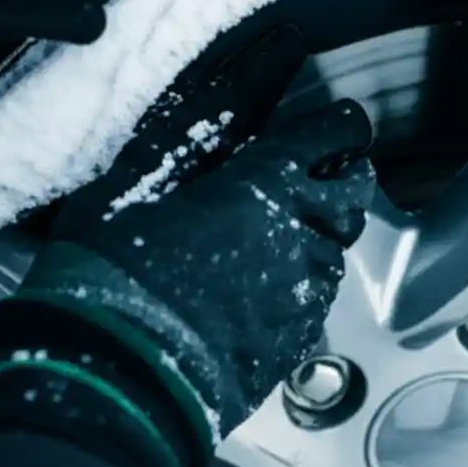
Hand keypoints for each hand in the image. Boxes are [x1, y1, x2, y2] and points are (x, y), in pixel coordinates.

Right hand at [25, 27, 376, 433]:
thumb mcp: (134, 178)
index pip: (337, 132)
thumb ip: (186, 132)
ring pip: (336, 247)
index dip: (341, 125)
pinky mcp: (297, 339)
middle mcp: (304, 230)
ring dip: (317, 235)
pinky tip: (260, 294)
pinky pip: (316, 300)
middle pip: (354, 191)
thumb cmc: (112, 272)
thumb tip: (219, 89)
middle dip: (342, 178)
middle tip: (318, 176)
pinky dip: (299, 287)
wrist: (119, 377)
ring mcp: (307, 289)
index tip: (339, 124)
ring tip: (274, 240)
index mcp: (269, 179)